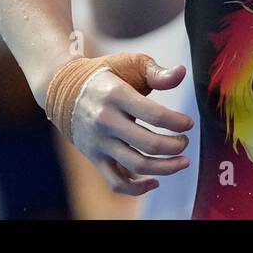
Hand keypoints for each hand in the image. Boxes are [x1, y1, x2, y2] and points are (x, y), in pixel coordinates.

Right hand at [68, 57, 194, 196]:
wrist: (63, 90)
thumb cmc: (105, 74)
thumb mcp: (130, 64)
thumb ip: (156, 72)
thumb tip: (181, 72)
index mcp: (116, 94)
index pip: (154, 115)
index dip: (177, 122)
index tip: (188, 124)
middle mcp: (105, 120)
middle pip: (148, 143)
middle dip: (175, 146)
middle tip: (185, 141)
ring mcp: (99, 142)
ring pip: (136, 165)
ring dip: (165, 168)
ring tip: (182, 162)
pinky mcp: (94, 158)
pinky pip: (116, 182)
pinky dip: (137, 189)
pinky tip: (155, 181)